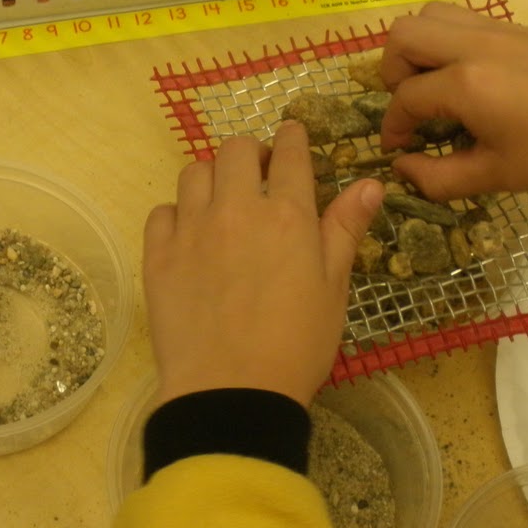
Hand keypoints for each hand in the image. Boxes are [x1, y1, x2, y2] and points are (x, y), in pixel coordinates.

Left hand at [142, 121, 384, 407]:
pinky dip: (176, 214)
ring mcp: (191, 230)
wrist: (230, 391)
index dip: (292, 138)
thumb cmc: (296, 346)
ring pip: (193, 172)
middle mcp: (236, 209)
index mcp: (287, 215)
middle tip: (257, 174)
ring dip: (211, 177)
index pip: (290, 154)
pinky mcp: (158, 255)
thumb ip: (345, 230)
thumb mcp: (333, 288)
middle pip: (235, 150)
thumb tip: (370, 184)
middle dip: (249, 153)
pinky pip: (161, 212)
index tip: (291, 137)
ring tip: (220, 200)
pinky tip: (188, 235)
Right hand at [379, 3, 527, 214]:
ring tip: (437, 88)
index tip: (398, 149)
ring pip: (434, 16)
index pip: (405, 97)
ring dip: (420, 49)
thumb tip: (401, 168)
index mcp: (467, 84)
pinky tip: (474, 82)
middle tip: (412, 107)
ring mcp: (501, 29)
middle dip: (393, 72)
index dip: (393, 127)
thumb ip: (438, 177)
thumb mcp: (496, 176)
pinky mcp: (524, 29)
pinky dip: (451, 43)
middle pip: (404, 35)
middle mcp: (476, 45)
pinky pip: (467, 20)